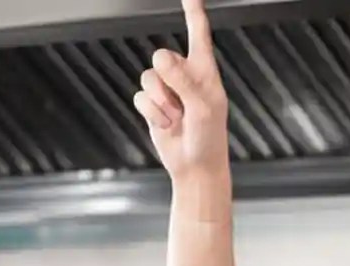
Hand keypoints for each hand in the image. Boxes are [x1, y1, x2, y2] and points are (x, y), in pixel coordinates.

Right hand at [133, 0, 229, 179]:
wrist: (195, 167)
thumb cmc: (209, 138)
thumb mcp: (202, 107)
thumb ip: (183, 81)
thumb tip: (161, 58)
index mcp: (204, 70)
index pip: (198, 33)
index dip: (193, 11)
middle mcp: (184, 75)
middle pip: (160, 57)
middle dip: (167, 83)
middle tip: (183, 106)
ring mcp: (167, 89)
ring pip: (147, 78)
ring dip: (161, 103)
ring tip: (178, 119)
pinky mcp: (152, 104)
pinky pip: (139, 97)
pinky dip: (152, 114)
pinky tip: (167, 125)